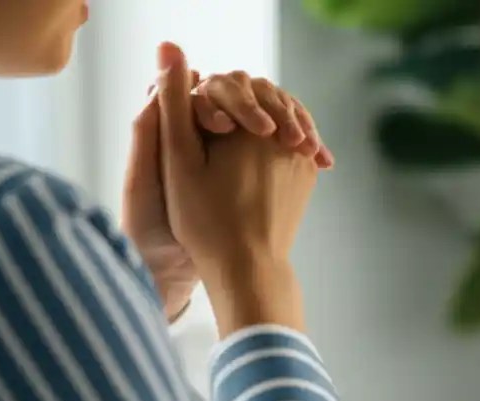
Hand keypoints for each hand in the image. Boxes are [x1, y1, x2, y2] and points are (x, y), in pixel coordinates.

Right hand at [156, 42, 318, 334]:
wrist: (249, 269)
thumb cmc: (206, 220)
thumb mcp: (178, 160)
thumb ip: (175, 102)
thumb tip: (171, 52)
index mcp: (257, 126)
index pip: (233, 83)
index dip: (210, 91)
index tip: (194, 112)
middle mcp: (289, 137)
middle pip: (264, 95)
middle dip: (239, 98)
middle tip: (213, 113)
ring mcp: (304, 157)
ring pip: (283, 115)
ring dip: (260, 113)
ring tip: (230, 129)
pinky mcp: (308, 175)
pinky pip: (294, 140)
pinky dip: (275, 135)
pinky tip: (252, 148)